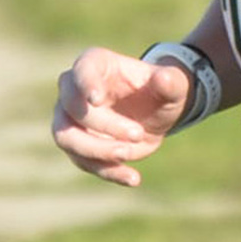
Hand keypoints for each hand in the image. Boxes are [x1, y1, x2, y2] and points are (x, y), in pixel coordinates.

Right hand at [51, 46, 189, 186]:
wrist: (155, 113)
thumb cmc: (160, 90)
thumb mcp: (174, 85)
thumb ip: (171, 82)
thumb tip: (165, 79)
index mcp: (96, 64)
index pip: (82, 70)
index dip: (85, 83)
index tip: (96, 100)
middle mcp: (75, 90)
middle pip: (71, 107)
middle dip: (103, 124)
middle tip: (137, 133)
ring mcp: (71, 119)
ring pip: (66, 137)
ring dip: (97, 151)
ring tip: (129, 155)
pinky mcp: (78, 145)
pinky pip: (83, 161)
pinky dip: (107, 171)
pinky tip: (133, 177)